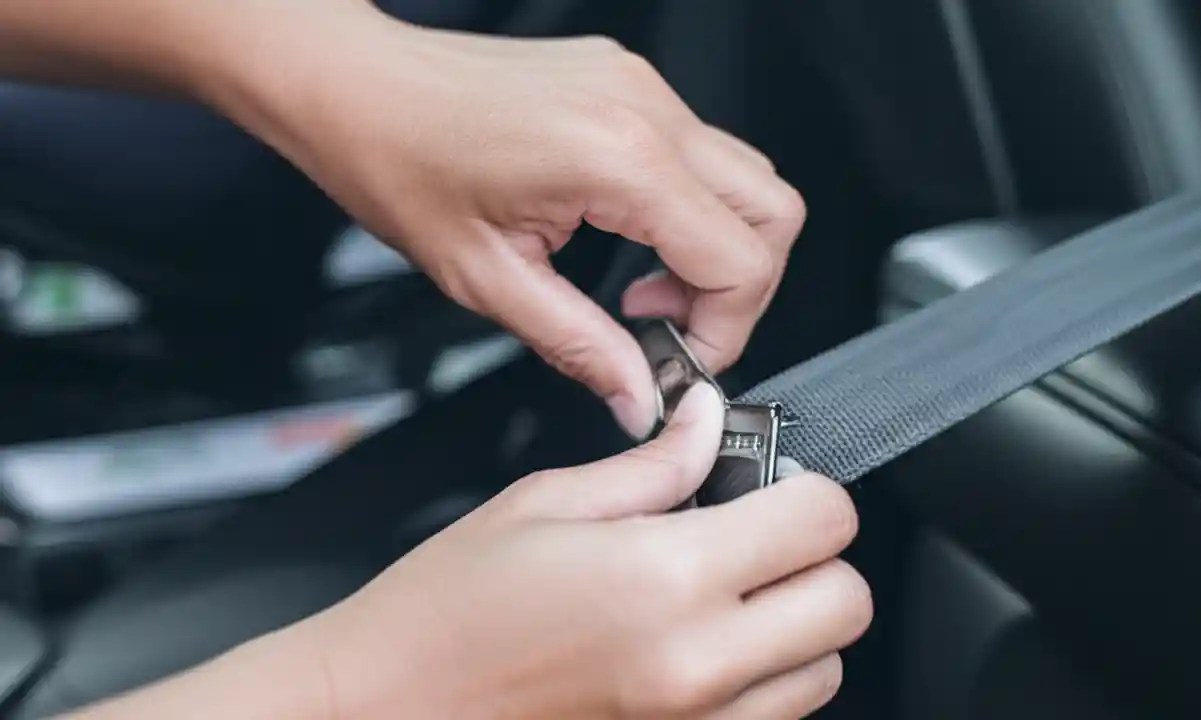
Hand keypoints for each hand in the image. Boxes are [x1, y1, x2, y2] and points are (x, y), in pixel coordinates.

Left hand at [211, 1, 805, 436]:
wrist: (356, 86)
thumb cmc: (397, 164)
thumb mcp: (488, 281)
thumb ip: (583, 346)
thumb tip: (639, 400)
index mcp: (618, 161)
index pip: (742, 259)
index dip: (725, 329)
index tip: (676, 361)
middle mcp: (646, 111)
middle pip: (774, 213)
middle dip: (740, 291)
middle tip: (672, 330)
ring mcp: (643, 89)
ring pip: (749, 179)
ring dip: (718, 249)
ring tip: (644, 289)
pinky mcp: (629, 82)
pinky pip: (702, 153)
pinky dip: (688, 211)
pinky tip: (628, 239)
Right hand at [300, 383, 870, 718]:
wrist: (386, 710)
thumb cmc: (445, 612)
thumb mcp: (544, 504)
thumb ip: (653, 465)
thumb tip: (711, 422)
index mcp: (664, 576)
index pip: (822, 521)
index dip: (806, 490)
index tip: (770, 486)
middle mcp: (697, 663)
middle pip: (846, 602)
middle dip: (814, 557)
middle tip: (753, 537)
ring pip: (825, 670)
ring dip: (795, 625)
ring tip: (722, 598)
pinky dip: (764, 682)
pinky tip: (701, 648)